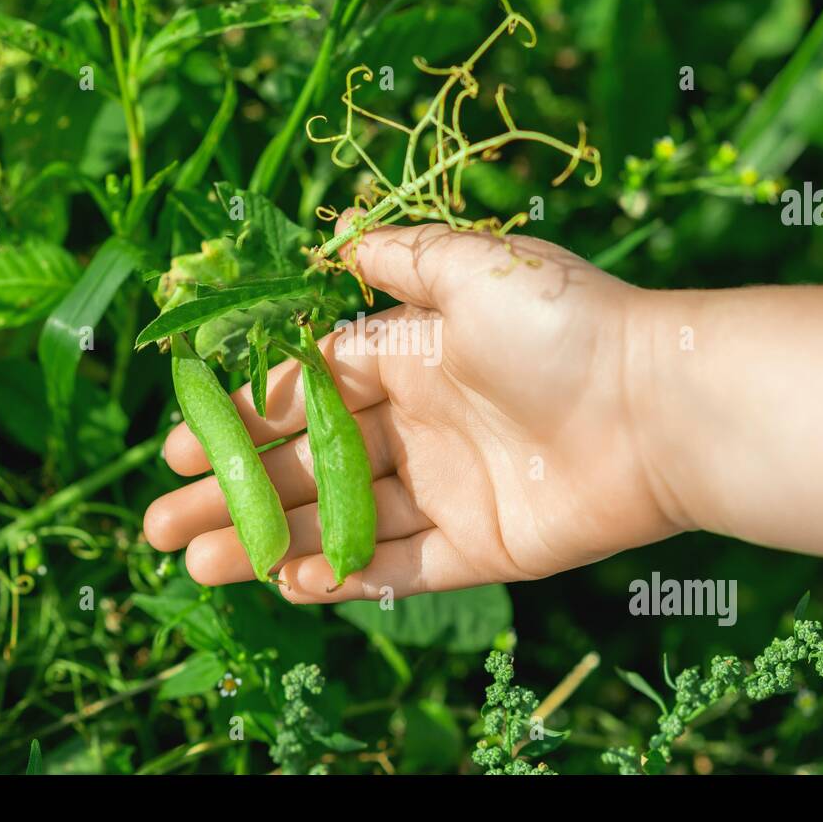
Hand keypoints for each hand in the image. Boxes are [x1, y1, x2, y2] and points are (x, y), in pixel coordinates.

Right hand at [142, 220, 685, 600]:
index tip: (177, 449)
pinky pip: (400, 568)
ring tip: (195, 564)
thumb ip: (403, 258)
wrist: (662, 404)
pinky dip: (344, 578)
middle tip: (160, 527)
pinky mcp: (482, 547)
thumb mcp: (474, 266)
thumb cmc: (565, 323)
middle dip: (233, 493)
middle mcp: (422, 425)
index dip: (242, 421)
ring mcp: (449, 490)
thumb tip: (340, 239)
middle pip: (308, 466)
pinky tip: (285, 581)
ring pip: (340, 522)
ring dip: (268, 543)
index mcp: (411, 359)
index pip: (306, 394)